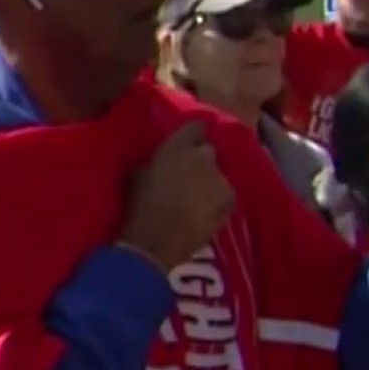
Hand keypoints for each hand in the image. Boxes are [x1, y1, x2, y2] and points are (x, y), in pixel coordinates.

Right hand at [117, 122, 234, 273]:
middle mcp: (204, 157)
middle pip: (208, 151)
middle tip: (188, 173)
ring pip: (218, 174)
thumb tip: (164, 157)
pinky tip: (205, 211)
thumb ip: (156, 159)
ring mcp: (221, 179)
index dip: (191, 135)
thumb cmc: (139, 206)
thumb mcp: (138, 173)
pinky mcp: (230, 202)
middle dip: (200, 159)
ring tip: (196, 197)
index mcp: (178, 146)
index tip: (185, 143)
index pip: (195, 126)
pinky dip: (217, 199)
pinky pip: (224, 194)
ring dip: (209, 181)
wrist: (155, 243)